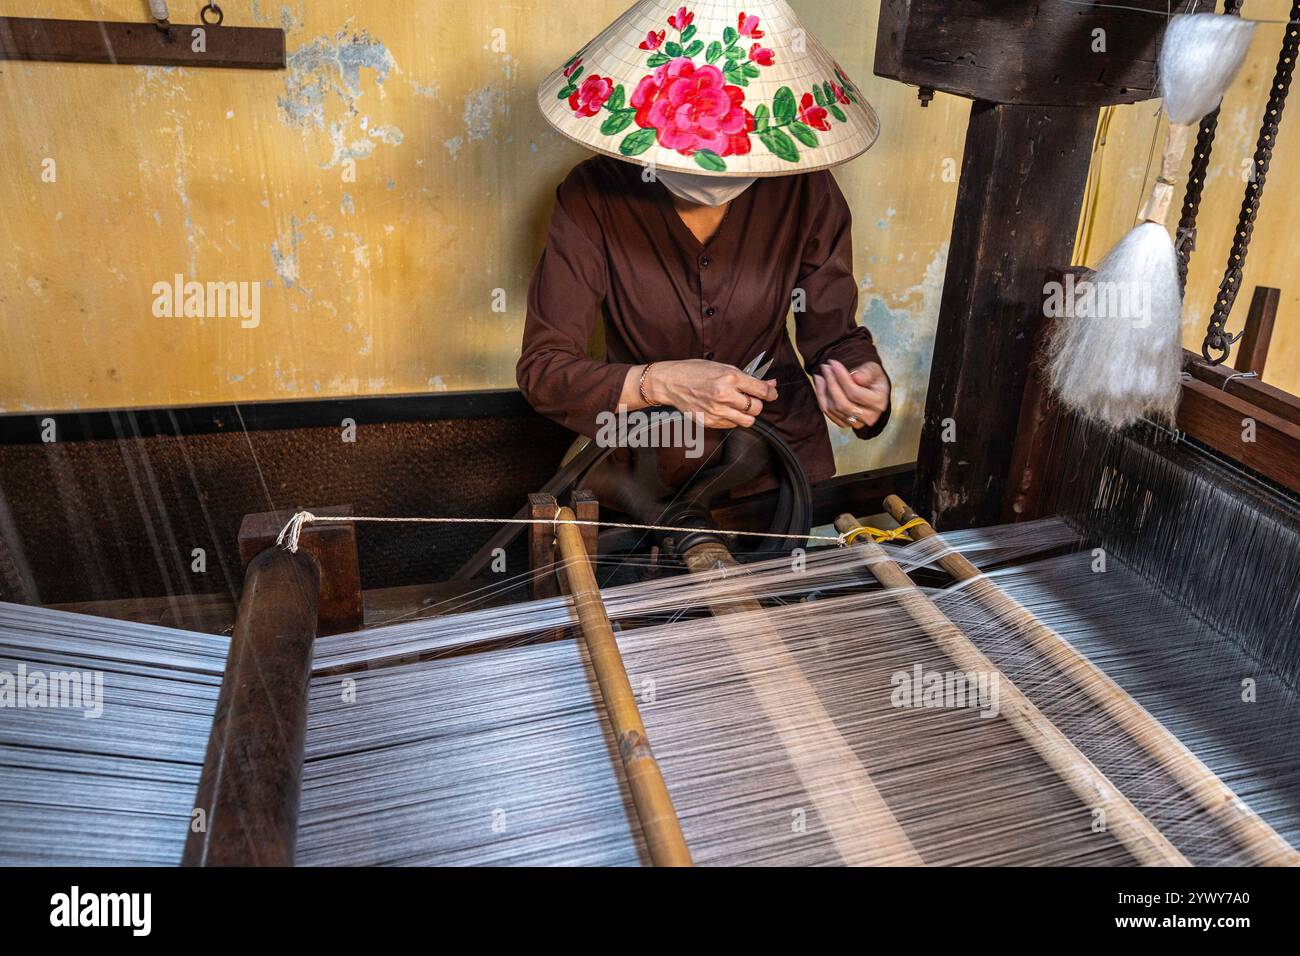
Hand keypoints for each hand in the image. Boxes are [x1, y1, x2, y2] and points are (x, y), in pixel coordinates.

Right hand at [642, 360, 777, 429]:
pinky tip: (724, 409)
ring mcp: (717, 411)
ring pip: (747, 421)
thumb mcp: (723, 367)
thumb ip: (747, 377)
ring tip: (738, 406)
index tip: (771, 393)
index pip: (762, 391)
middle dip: (757, 404)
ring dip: (747, 414)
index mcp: (730, 378)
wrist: (671, 382)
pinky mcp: (709, 421)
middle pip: (757, 408)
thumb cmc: (695, 371)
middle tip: (750, 398)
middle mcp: (725, 395)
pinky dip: (732, 419)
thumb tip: (769, 383)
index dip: (771, 393)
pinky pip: (731, 425)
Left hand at [813, 359, 889, 430]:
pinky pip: (828, 413)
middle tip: (825, 367)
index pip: (855, 393)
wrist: (871, 390)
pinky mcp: (845, 424)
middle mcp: (869, 417)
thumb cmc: (872, 378)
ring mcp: (857, 423)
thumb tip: (855, 377)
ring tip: (822, 374)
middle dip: (831, 384)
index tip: (833, 363)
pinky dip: (821, 397)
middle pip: (843, 404)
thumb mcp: (874, 370)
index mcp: (879, 403)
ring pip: (833, 409)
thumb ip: (867, 371)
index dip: (842, 378)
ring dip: (824, 390)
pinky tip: (820, 383)